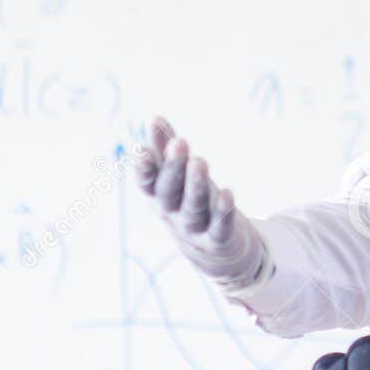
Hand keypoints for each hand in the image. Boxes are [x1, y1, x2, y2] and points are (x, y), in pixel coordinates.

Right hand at [134, 115, 266, 290]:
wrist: (211, 251)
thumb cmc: (188, 201)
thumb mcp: (175, 176)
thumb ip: (165, 148)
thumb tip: (155, 118)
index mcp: (158, 195)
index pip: (147, 181)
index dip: (144, 167)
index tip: (141, 149)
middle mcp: (172, 213)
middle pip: (170, 192)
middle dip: (173, 168)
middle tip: (179, 143)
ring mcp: (194, 229)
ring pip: (193, 208)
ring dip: (196, 185)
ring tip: (200, 161)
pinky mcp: (217, 240)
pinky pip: (220, 228)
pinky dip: (223, 212)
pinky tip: (228, 193)